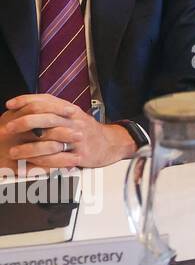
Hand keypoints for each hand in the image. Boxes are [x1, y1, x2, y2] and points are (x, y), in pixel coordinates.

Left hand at [0, 94, 136, 170]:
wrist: (112, 143)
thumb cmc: (88, 130)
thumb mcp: (74, 115)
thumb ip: (55, 109)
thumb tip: (30, 105)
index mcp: (70, 109)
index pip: (46, 100)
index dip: (26, 100)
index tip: (10, 105)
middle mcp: (74, 121)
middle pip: (46, 117)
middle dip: (23, 122)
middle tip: (8, 128)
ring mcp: (77, 137)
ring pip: (49, 140)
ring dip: (28, 147)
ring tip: (13, 152)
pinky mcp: (80, 154)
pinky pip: (57, 158)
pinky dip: (40, 162)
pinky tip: (29, 164)